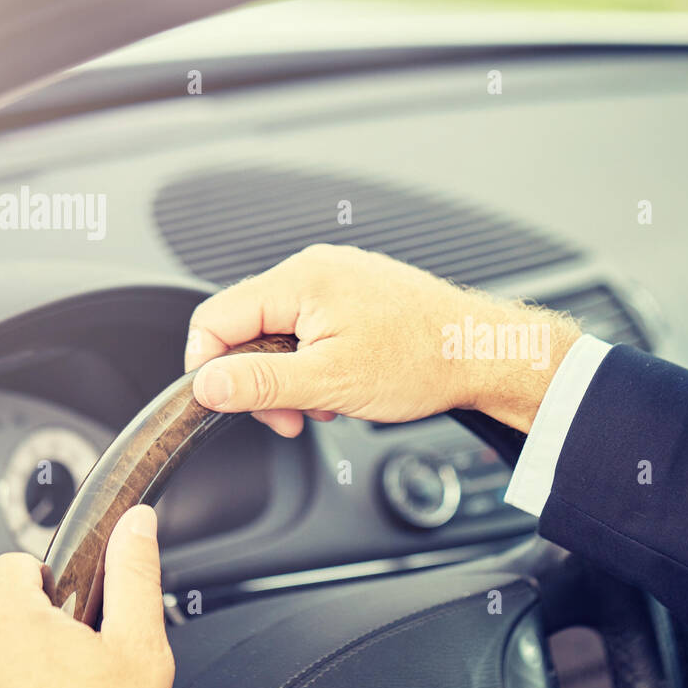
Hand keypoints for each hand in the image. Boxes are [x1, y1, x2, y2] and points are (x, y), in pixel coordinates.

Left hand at [0, 506, 173, 687]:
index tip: (73, 608)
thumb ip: (134, 575)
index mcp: (11, 623)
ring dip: (20, 679)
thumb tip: (136, 525)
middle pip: (4, 621)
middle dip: (41, 637)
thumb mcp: (140, 647)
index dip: (51, 580)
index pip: (14, 565)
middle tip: (84, 669)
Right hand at [185, 244, 581, 434]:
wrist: (481, 352)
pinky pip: (313, 328)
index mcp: (300, 280)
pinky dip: (318, 362)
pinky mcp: (357, 293)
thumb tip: (206, 385)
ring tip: (329, 402)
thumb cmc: (422, 360)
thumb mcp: (329, 382)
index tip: (223, 402)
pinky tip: (344, 384)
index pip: (216, 317)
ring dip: (293, 377)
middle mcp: (315, 269)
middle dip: (262, 380)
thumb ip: (260, 383)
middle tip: (291, 418)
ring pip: (282, 332)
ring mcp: (338, 278)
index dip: (209, 366)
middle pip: (248, 326)